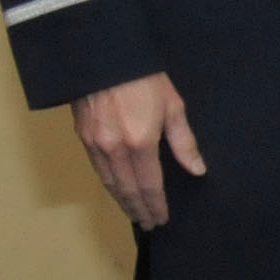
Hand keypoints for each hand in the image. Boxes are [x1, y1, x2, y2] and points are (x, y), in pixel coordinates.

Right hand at [73, 72, 202, 229]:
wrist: (103, 55)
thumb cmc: (144, 76)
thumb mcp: (173, 105)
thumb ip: (184, 141)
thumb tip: (198, 169)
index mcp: (140, 142)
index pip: (150, 186)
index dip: (156, 205)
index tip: (161, 219)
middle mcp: (115, 149)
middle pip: (128, 190)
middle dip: (139, 210)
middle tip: (148, 224)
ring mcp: (95, 143)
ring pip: (109, 182)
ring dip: (122, 201)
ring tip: (134, 213)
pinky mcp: (82, 135)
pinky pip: (97, 168)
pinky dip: (108, 184)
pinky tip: (116, 188)